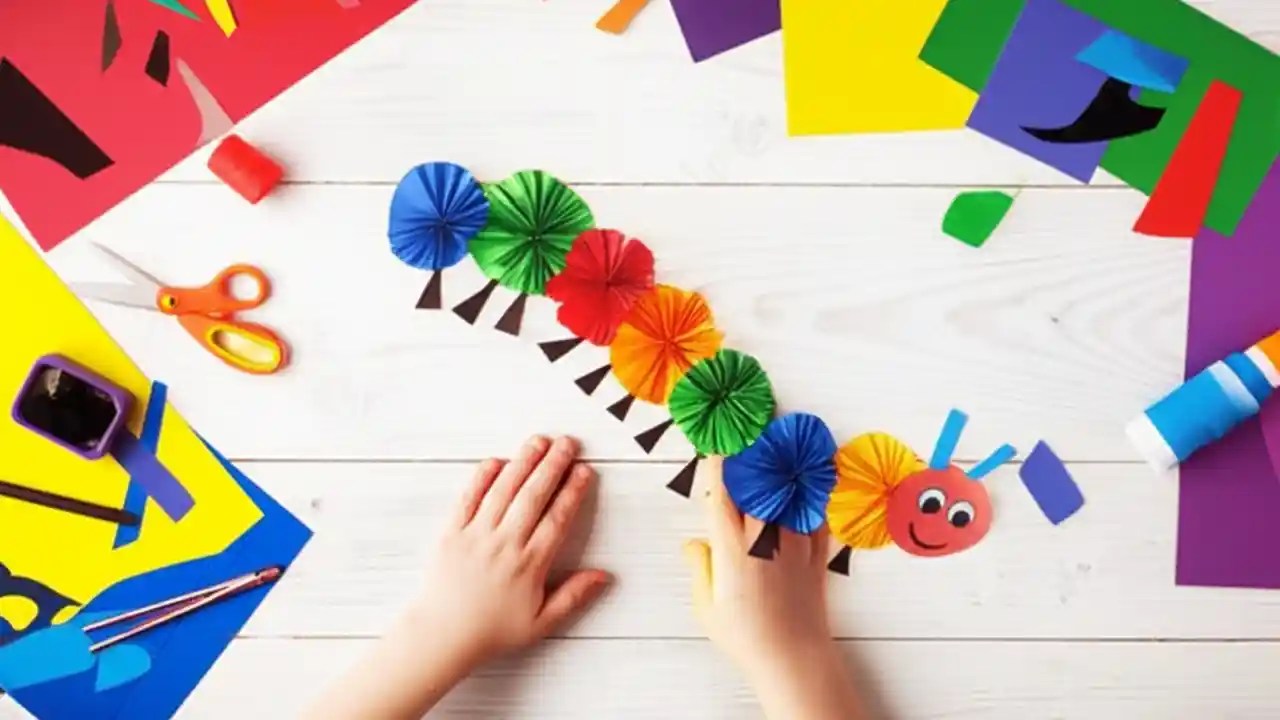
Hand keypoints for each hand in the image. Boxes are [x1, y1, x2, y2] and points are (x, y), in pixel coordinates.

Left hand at [415, 434, 611, 667]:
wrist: (442, 635)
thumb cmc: (492, 631)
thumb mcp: (541, 622)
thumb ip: (574, 596)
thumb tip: (604, 576)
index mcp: (529, 565)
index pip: (557, 519)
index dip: (572, 492)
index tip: (584, 471)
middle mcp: (504, 544)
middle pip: (533, 495)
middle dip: (553, 465)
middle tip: (568, 443)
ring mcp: (476, 535)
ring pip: (504, 490)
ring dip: (523, 462)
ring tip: (539, 441)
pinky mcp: (452, 532)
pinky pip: (469, 497)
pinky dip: (483, 477)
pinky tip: (497, 460)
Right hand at [683, 456, 863, 719]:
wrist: (792, 657)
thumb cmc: (745, 637)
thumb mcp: (707, 606)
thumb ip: (700, 568)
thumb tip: (693, 544)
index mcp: (731, 549)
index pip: (722, 496)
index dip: (718, 467)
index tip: (717, 446)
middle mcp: (763, 539)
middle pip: (758, 486)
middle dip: (753, 458)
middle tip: (752, 434)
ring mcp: (793, 545)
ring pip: (788, 496)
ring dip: (782, 470)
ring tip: (782, 445)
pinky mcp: (815, 556)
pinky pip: (816, 518)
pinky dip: (813, 497)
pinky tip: (814, 480)